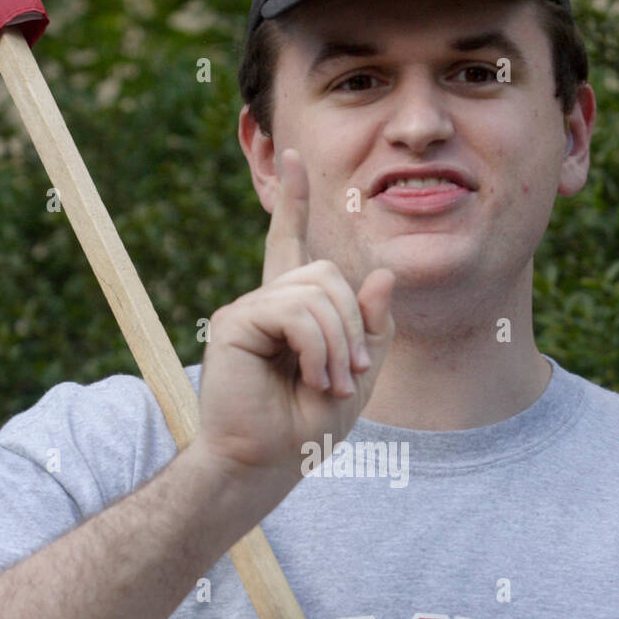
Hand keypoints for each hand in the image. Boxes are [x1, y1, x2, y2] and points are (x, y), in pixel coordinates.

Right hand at [191, 149, 394, 495]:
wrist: (267, 460)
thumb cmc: (308, 424)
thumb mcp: (360, 373)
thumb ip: (374, 325)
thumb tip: (381, 275)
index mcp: (292, 309)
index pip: (292, 245)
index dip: (294, 203)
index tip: (294, 158)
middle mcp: (267, 301)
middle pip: (326, 274)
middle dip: (352, 325)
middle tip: (350, 374)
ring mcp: (249, 309)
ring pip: (316, 291)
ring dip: (338, 343)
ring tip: (330, 383)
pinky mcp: (237, 322)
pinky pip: (294, 311)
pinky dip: (317, 347)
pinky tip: (313, 377)